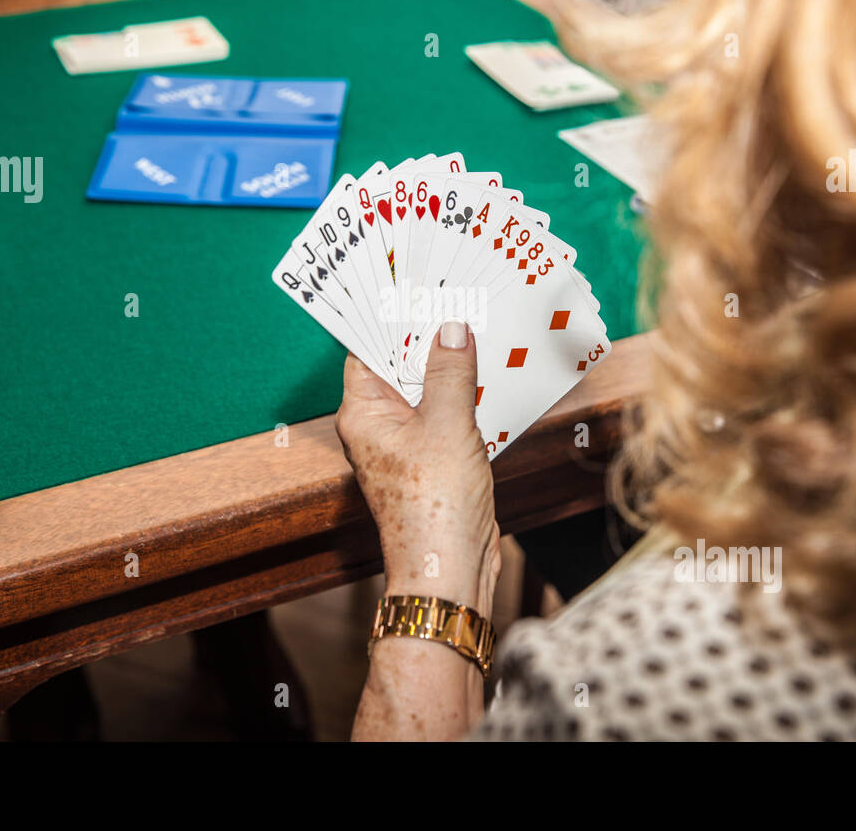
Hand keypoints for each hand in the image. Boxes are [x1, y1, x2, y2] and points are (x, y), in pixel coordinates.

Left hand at [336, 321, 500, 612]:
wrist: (450, 570)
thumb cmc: (434, 506)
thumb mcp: (445, 426)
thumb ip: (449, 373)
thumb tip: (451, 330)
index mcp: (363, 413)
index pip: (368, 349)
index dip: (390, 317)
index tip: (414, 285)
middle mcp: (380, 425)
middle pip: (400, 365)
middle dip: (428, 334)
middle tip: (457, 296)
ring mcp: (408, 442)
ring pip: (427, 388)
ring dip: (452, 363)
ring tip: (480, 323)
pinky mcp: (435, 457)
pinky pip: (448, 412)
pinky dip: (466, 392)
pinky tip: (491, 372)